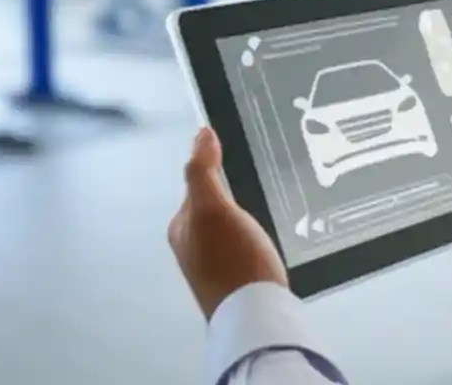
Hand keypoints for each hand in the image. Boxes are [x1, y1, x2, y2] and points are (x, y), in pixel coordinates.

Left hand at [169, 128, 288, 318]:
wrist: (256, 316)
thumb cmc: (234, 263)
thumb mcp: (214, 207)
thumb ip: (203, 170)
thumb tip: (201, 135)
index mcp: (182, 227)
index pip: (199, 184)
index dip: (221, 170)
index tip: (243, 164)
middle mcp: (193, 247)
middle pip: (216, 206)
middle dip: (236, 197)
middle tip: (260, 193)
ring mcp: (213, 266)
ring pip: (232, 228)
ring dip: (248, 220)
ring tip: (266, 219)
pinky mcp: (236, 280)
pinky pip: (245, 247)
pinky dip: (255, 240)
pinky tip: (269, 244)